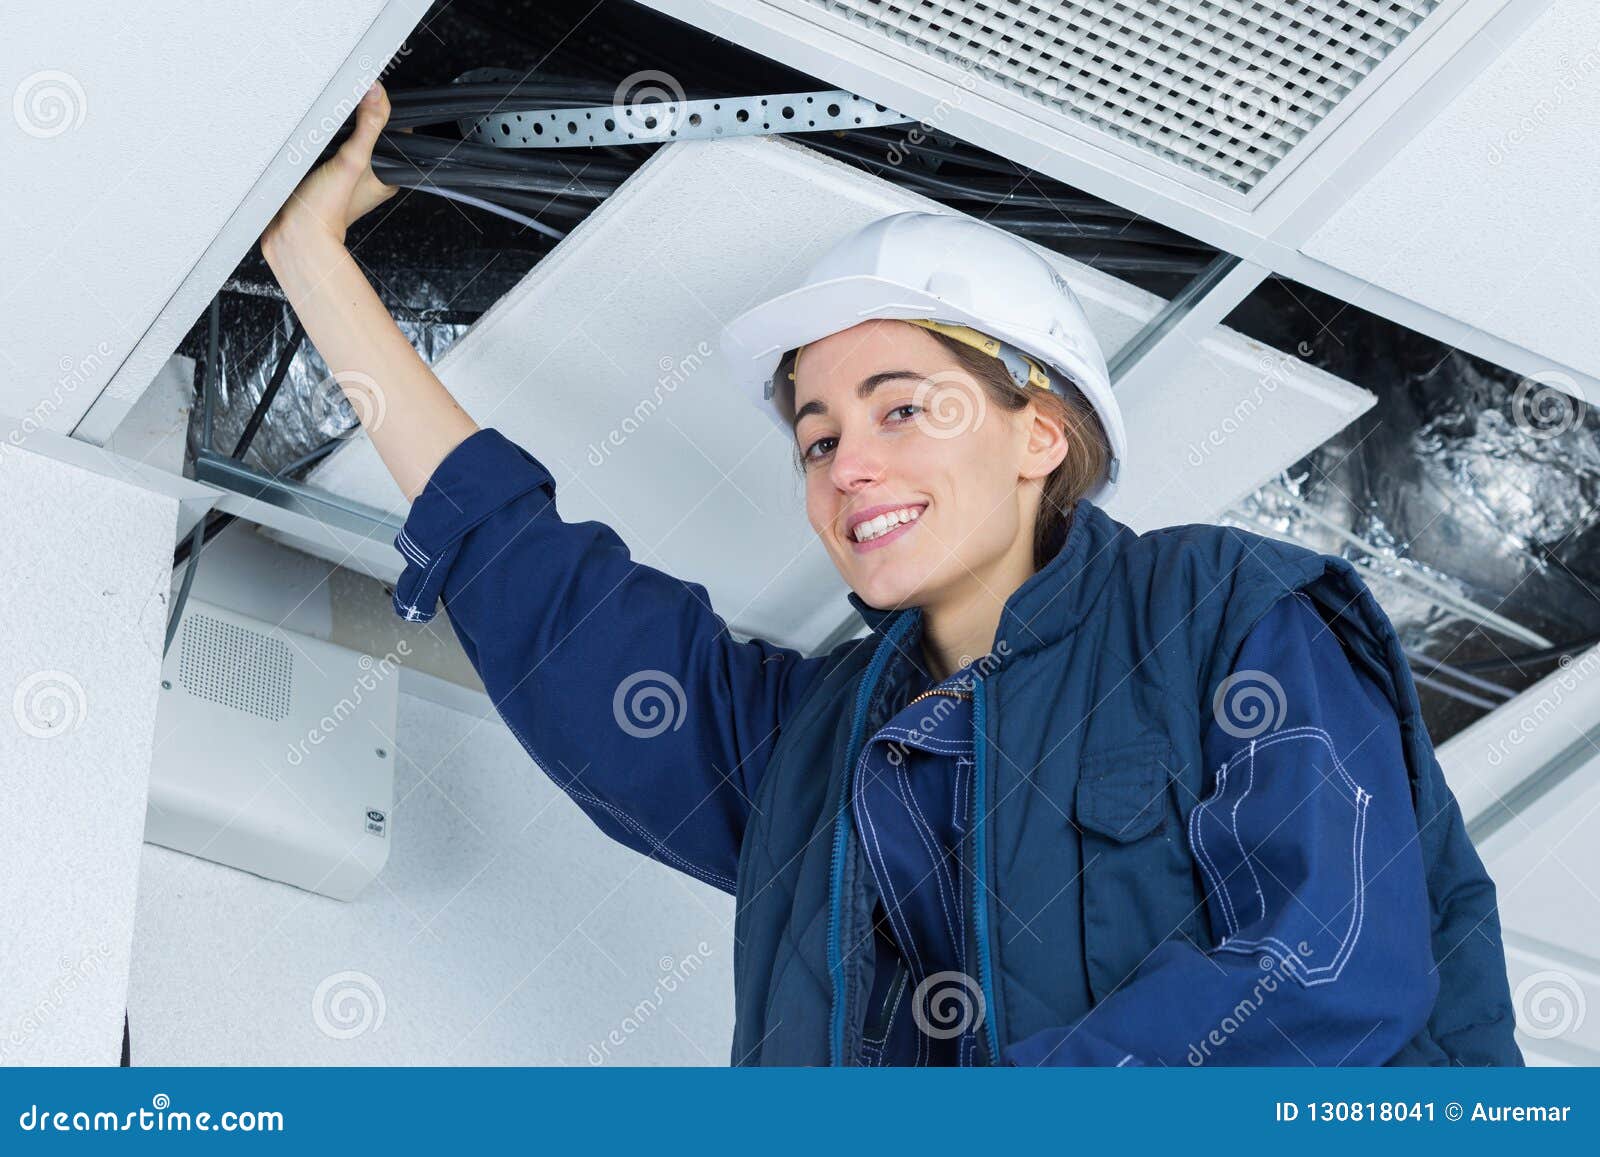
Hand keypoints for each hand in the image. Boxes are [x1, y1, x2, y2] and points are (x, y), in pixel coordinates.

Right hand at [261, 80, 400, 258]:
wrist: (293, 234)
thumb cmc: (325, 210)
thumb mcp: (352, 160)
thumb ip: (368, 126)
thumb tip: (376, 94)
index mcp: (387, 175)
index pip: (395, 132)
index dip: (383, 111)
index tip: (368, 95)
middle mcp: (370, 176)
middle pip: (369, 132)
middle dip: (355, 116)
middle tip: (341, 111)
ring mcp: (345, 176)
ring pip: (345, 138)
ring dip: (333, 127)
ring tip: (324, 128)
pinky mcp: (323, 176)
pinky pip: (325, 148)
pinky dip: (319, 139)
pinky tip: (311, 140)